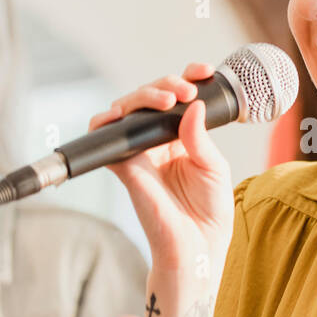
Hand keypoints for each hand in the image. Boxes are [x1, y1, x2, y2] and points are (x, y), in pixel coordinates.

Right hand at [88, 63, 233, 274]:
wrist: (198, 246)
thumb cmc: (209, 210)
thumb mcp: (213, 167)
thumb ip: (199, 136)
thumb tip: (191, 105)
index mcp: (181, 135)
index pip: (178, 97)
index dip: (186, 78)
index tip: (203, 71)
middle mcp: (157, 140)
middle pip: (150, 97)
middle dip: (166, 84)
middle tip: (186, 91)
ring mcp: (139, 151)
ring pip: (128, 108)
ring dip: (144, 95)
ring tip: (169, 99)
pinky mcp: (123, 166)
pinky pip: (104, 137)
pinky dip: (105, 121)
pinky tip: (121, 113)